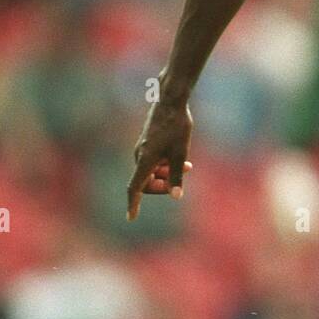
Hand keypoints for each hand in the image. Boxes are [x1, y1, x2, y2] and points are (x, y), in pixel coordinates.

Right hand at [127, 98, 193, 220]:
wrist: (170, 101)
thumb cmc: (177, 126)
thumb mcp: (180, 153)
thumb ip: (177, 175)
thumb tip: (176, 196)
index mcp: (145, 160)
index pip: (134, 188)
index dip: (133, 204)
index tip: (130, 218)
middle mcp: (139, 155)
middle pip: (146, 182)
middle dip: (162, 186)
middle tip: (178, 184)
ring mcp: (142, 148)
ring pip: (151, 171)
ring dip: (167, 173)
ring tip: (187, 166)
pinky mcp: (147, 142)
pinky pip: (153, 161)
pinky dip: (165, 164)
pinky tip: (182, 159)